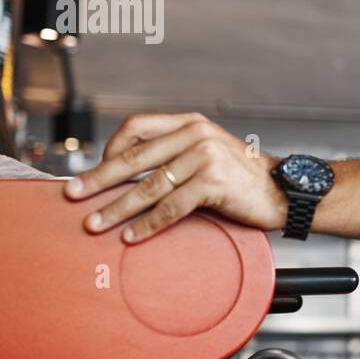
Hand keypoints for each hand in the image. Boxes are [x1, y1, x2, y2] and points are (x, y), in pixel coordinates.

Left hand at [62, 112, 289, 241]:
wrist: (286, 191)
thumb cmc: (245, 178)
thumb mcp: (210, 154)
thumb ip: (177, 155)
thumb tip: (131, 175)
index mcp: (191, 122)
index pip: (137, 127)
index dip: (110, 149)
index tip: (95, 173)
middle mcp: (196, 134)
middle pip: (134, 157)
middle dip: (99, 179)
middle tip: (73, 195)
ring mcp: (206, 156)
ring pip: (149, 186)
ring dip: (118, 208)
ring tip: (96, 224)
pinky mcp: (214, 181)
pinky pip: (171, 206)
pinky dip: (148, 224)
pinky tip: (132, 235)